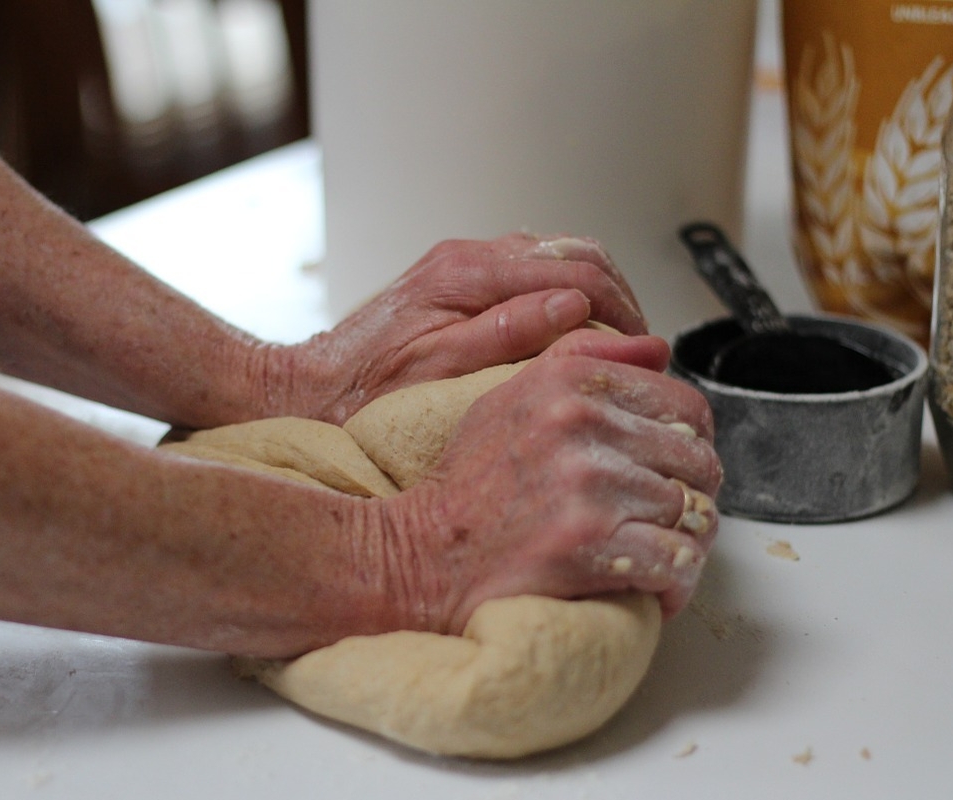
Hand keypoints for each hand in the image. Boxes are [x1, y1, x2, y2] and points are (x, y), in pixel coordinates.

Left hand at [276, 233, 645, 423]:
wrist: (309, 387)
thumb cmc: (364, 393)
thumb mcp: (441, 373)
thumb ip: (509, 334)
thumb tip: (574, 309)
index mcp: (466, 275)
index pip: (576, 271)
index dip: (622, 309)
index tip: (643, 347)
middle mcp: (466, 258)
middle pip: (575, 252)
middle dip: (617, 295)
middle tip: (636, 344)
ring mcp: (462, 263)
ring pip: (556, 256)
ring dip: (593, 292)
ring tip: (610, 339)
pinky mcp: (456, 277)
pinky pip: (528, 270)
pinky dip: (561, 292)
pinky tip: (568, 329)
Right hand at [377, 328, 720, 632]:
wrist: (424, 553)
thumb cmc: (468, 484)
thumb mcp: (511, 396)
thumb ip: (583, 360)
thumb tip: (658, 349)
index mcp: (571, 382)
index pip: (687, 407)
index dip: (690, 445)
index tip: (671, 471)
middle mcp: (581, 424)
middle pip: (700, 463)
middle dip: (691, 497)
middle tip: (663, 520)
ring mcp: (588, 486)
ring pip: (694, 515)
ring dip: (681, 544)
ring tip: (653, 555)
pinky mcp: (590, 545)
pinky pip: (676, 562)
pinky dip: (674, 584)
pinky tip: (652, 588)